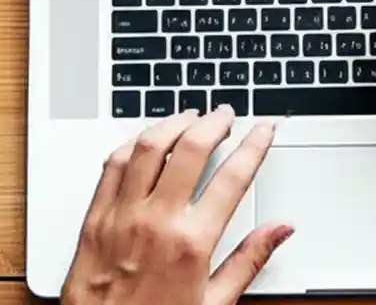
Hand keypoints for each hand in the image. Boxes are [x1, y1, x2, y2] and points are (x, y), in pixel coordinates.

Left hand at [62, 106, 292, 304]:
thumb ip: (249, 260)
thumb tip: (281, 229)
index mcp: (192, 244)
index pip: (233, 177)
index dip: (254, 146)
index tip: (264, 130)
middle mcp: (156, 222)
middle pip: (191, 148)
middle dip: (214, 122)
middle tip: (226, 114)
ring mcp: (122, 216)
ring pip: (148, 146)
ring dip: (173, 123)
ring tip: (190, 116)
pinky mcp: (94, 219)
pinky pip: (112, 165)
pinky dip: (132, 144)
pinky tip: (145, 140)